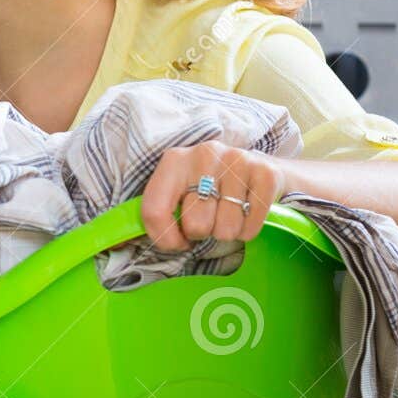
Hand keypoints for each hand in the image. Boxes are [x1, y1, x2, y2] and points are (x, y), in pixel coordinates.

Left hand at [138, 142, 285, 250]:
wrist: (266, 171)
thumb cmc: (214, 188)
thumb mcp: (181, 192)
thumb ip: (157, 213)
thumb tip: (131, 243)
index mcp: (174, 160)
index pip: (153, 210)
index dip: (164, 238)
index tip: (177, 243)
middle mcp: (204, 154)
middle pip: (194, 224)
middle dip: (202, 233)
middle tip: (210, 220)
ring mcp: (237, 160)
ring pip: (224, 229)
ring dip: (228, 232)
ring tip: (230, 215)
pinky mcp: (265, 173)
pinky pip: (251, 225)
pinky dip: (249, 230)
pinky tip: (248, 214)